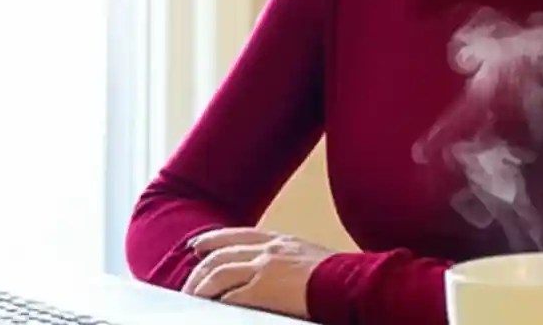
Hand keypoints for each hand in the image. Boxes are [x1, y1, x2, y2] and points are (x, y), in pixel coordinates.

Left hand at [181, 227, 334, 318]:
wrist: (352, 283)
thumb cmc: (341, 276)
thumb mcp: (311, 257)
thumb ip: (288, 260)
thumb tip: (273, 271)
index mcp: (279, 240)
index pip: (236, 234)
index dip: (212, 239)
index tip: (197, 245)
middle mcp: (267, 250)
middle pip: (220, 254)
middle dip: (200, 269)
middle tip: (189, 282)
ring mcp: (264, 269)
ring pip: (219, 274)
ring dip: (202, 286)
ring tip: (194, 297)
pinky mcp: (264, 291)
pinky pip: (231, 296)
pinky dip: (219, 302)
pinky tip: (214, 308)